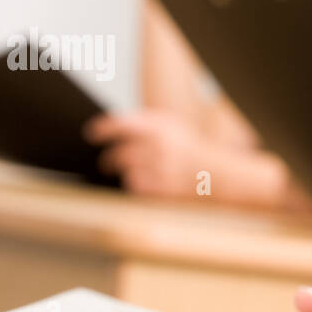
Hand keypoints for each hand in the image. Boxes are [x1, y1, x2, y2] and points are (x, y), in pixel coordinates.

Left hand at [85, 109, 299, 207]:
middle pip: (118, 153)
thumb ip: (146, 125)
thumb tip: (116, 129)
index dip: (102, 129)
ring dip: (127, 174)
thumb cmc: (194, 151)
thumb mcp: (173, 127)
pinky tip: (148, 183)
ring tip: (135, 173)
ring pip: (126, 172)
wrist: (219, 175)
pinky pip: (136, 187)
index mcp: (159, 126)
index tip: (92, 133)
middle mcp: (156, 146)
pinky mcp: (160, 188)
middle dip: (110, 159)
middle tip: (107, 162)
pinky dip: (138, 186)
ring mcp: (158, 169)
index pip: (120, 124)